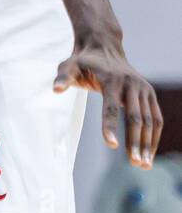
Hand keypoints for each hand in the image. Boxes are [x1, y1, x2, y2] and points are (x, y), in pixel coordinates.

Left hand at [54, 37, 161, 166]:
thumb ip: (63, 77)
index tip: (110, 145)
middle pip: (135, 117)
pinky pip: (156, 118)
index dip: (109, 126)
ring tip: (142, 165)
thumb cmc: (83, 61)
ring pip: (150, 120)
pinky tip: (148, 154)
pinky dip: (154, 137)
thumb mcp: (69, 65)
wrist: (104, 47)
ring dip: (147, 144)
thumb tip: (56, 89)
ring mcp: (143, 88)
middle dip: (135, 142)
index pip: (111, 106)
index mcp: (111, 79)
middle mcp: (131, 83)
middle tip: (134, 164)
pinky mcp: (149, 93)